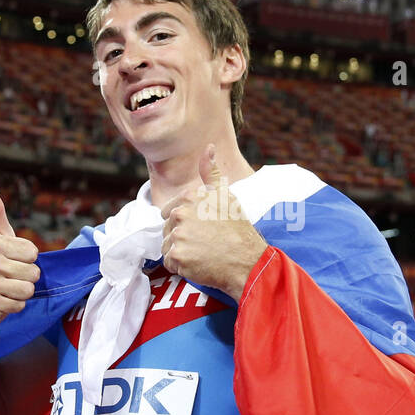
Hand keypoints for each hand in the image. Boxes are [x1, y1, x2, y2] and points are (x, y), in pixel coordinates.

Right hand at [0, 183, 40, 332]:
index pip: (33, 253)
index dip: (28, 260)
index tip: (13, 260)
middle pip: (33, 273)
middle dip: (27, 278)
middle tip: (10, 277)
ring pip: (28, 290)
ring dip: (22, 293)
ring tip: (7, 289)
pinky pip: (19, 305)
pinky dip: (15, 306)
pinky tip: (2, 301)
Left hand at [160, 144, 268, 301]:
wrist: (247, 261)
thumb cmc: (238, 230)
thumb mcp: (227, 196)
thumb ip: (211, 173)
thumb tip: (208, 147)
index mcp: (190, 197)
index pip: (168, 211)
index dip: (184, 222)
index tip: (201, 229)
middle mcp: (180, 213)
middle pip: (167, 229)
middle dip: (181, 237)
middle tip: (204, 242)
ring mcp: (178, 235)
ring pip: (167, 246)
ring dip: (180, 252)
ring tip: (202, 253)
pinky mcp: (177, 256)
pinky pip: (170, 262)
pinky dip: (181, 266)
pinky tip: (199, 263)